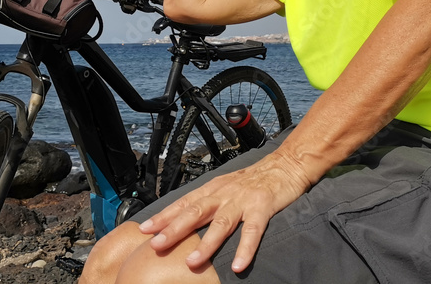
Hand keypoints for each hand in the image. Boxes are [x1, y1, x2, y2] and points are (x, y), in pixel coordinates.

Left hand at [138, 152, 310, 273]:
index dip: (164, 216)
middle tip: (156, 244)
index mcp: (213, 189)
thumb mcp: (225, 187)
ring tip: (192, 262)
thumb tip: (184, 222)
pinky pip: (253, 231)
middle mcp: (224, 194)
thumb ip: (208, 203)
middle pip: (196, 211)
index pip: (183, 203)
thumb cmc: (254, 180)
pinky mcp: (263, 207)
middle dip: (174, 228)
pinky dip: (245, 249)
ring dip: (206, 243)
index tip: (144, 229)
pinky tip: (238, 265)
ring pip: (221, 223)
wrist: (285, 165)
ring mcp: (243, 200)